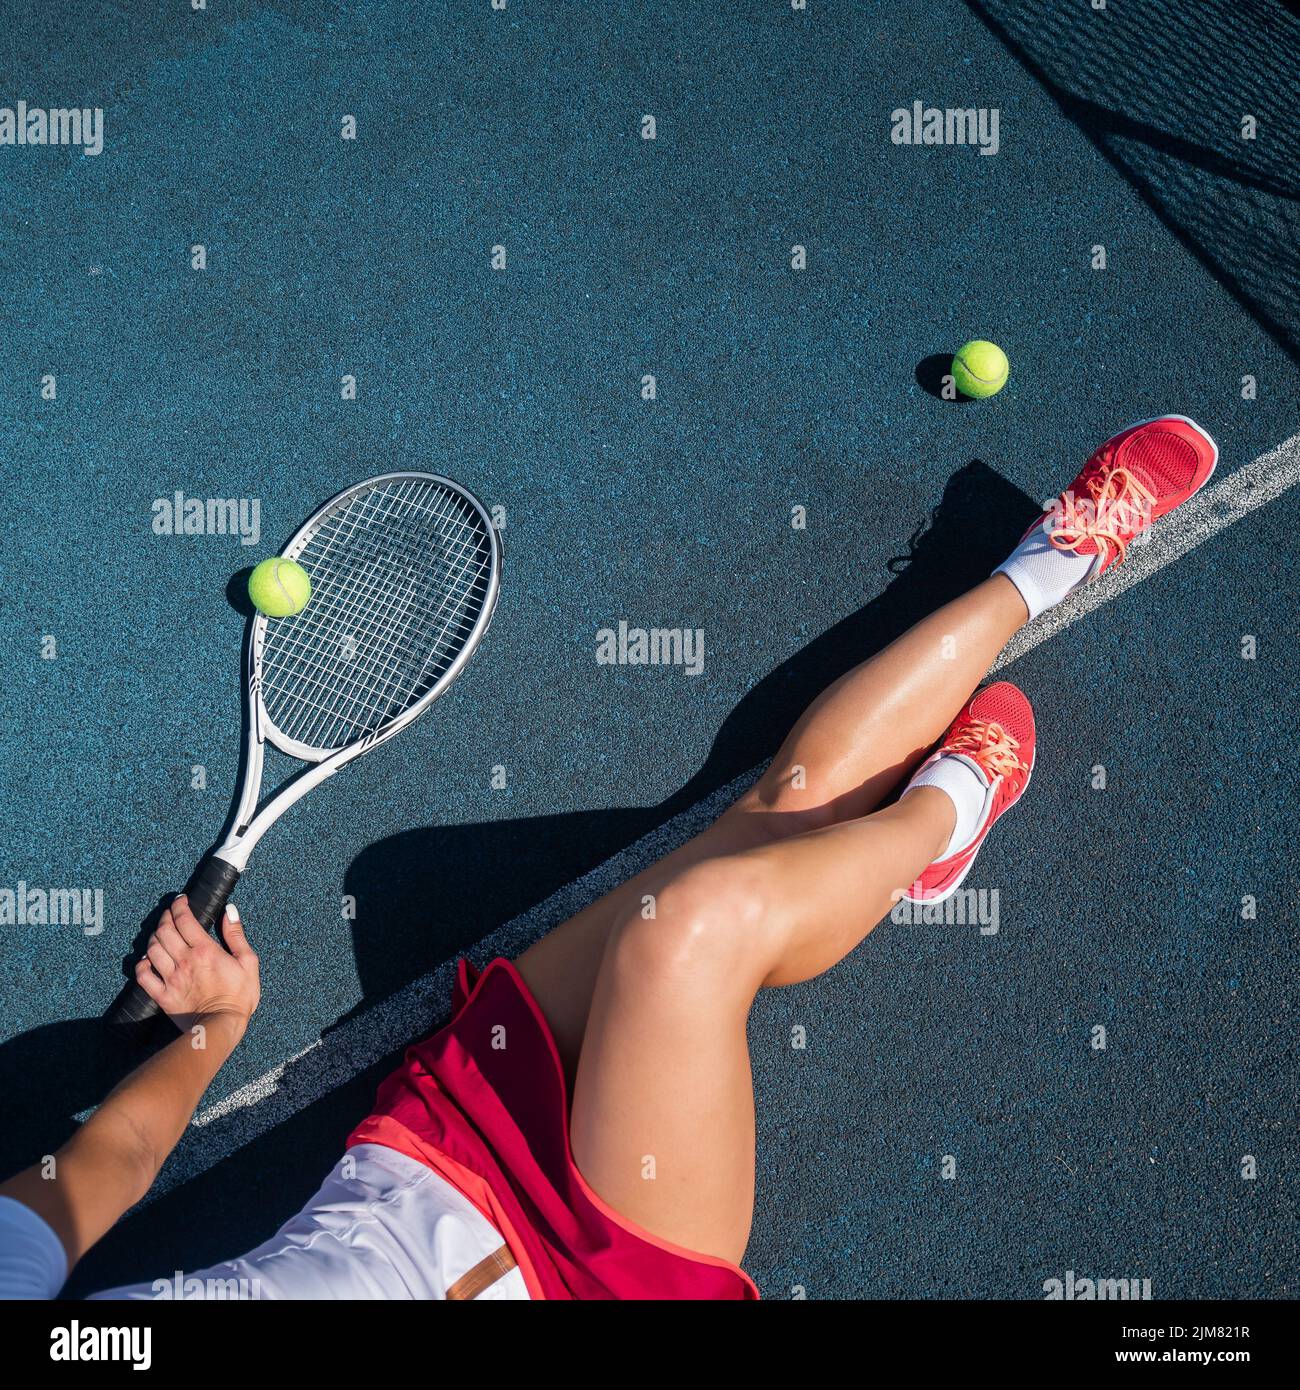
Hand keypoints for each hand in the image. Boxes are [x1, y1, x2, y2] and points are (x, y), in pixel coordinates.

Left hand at [135, 894, 259, 1035]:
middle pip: (164, 930)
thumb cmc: (239, 995)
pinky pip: (143, 976)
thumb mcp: (248, 962)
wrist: (221, 1026)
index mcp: (204, 949)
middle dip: (165, 917)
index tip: (181, 900)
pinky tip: (146, 961)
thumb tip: (229, 911)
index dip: (180, 906)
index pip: (185, 919)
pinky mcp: (162, 995)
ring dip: (154, 937)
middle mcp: (183, 960)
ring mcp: (170, 978)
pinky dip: (141, 965)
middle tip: (170, 914)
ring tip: (160, 934)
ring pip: (152, 949)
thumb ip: (236, 935)